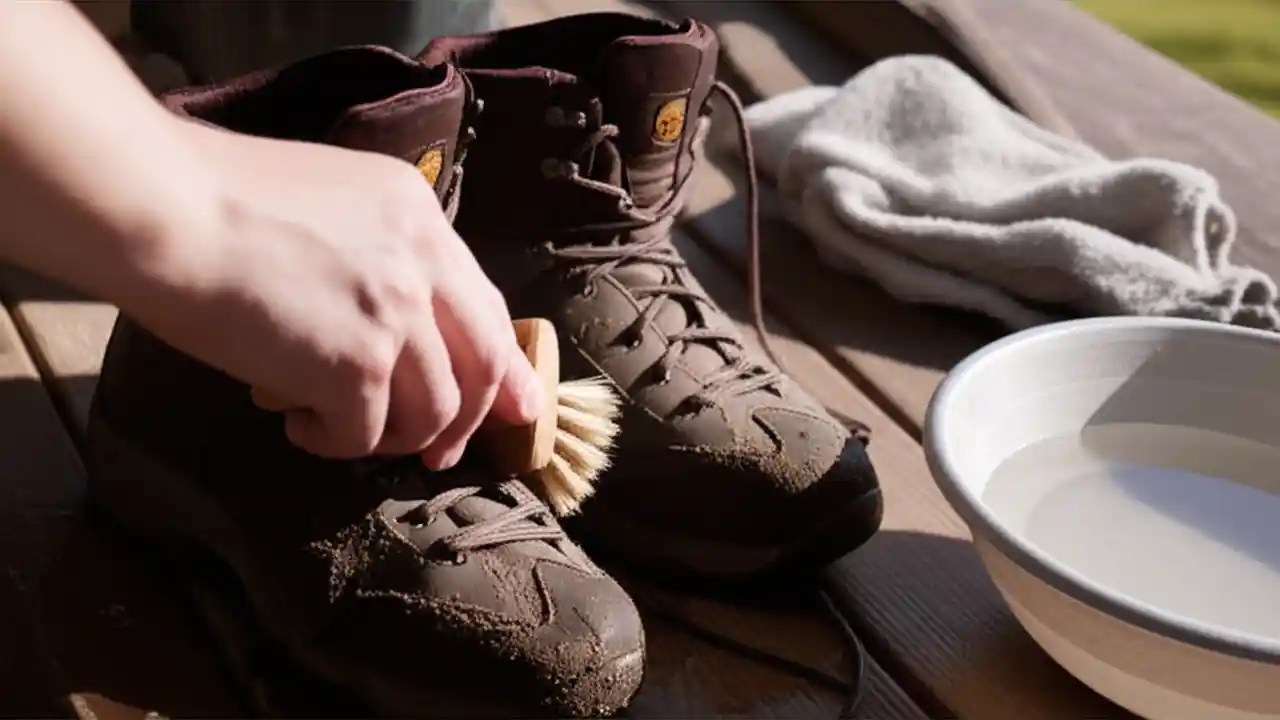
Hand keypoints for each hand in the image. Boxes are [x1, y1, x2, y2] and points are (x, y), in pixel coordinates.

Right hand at [127, 118, 542, 466]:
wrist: (162, 205)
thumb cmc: (212, 199)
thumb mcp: (327, 203)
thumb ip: (372, 254)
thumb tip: (384, 328)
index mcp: (417, 216)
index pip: (484, 304)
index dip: (505, 364)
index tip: (517, 406)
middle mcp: (423, 263)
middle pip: (483, 364)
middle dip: (471, 421)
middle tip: (440, 455)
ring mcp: (397, 315)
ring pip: (434, 411)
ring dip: (391, 436)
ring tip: (338, 427)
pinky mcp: (358, 366)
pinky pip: (367, 434)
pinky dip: (335, 443)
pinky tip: (298, 425)